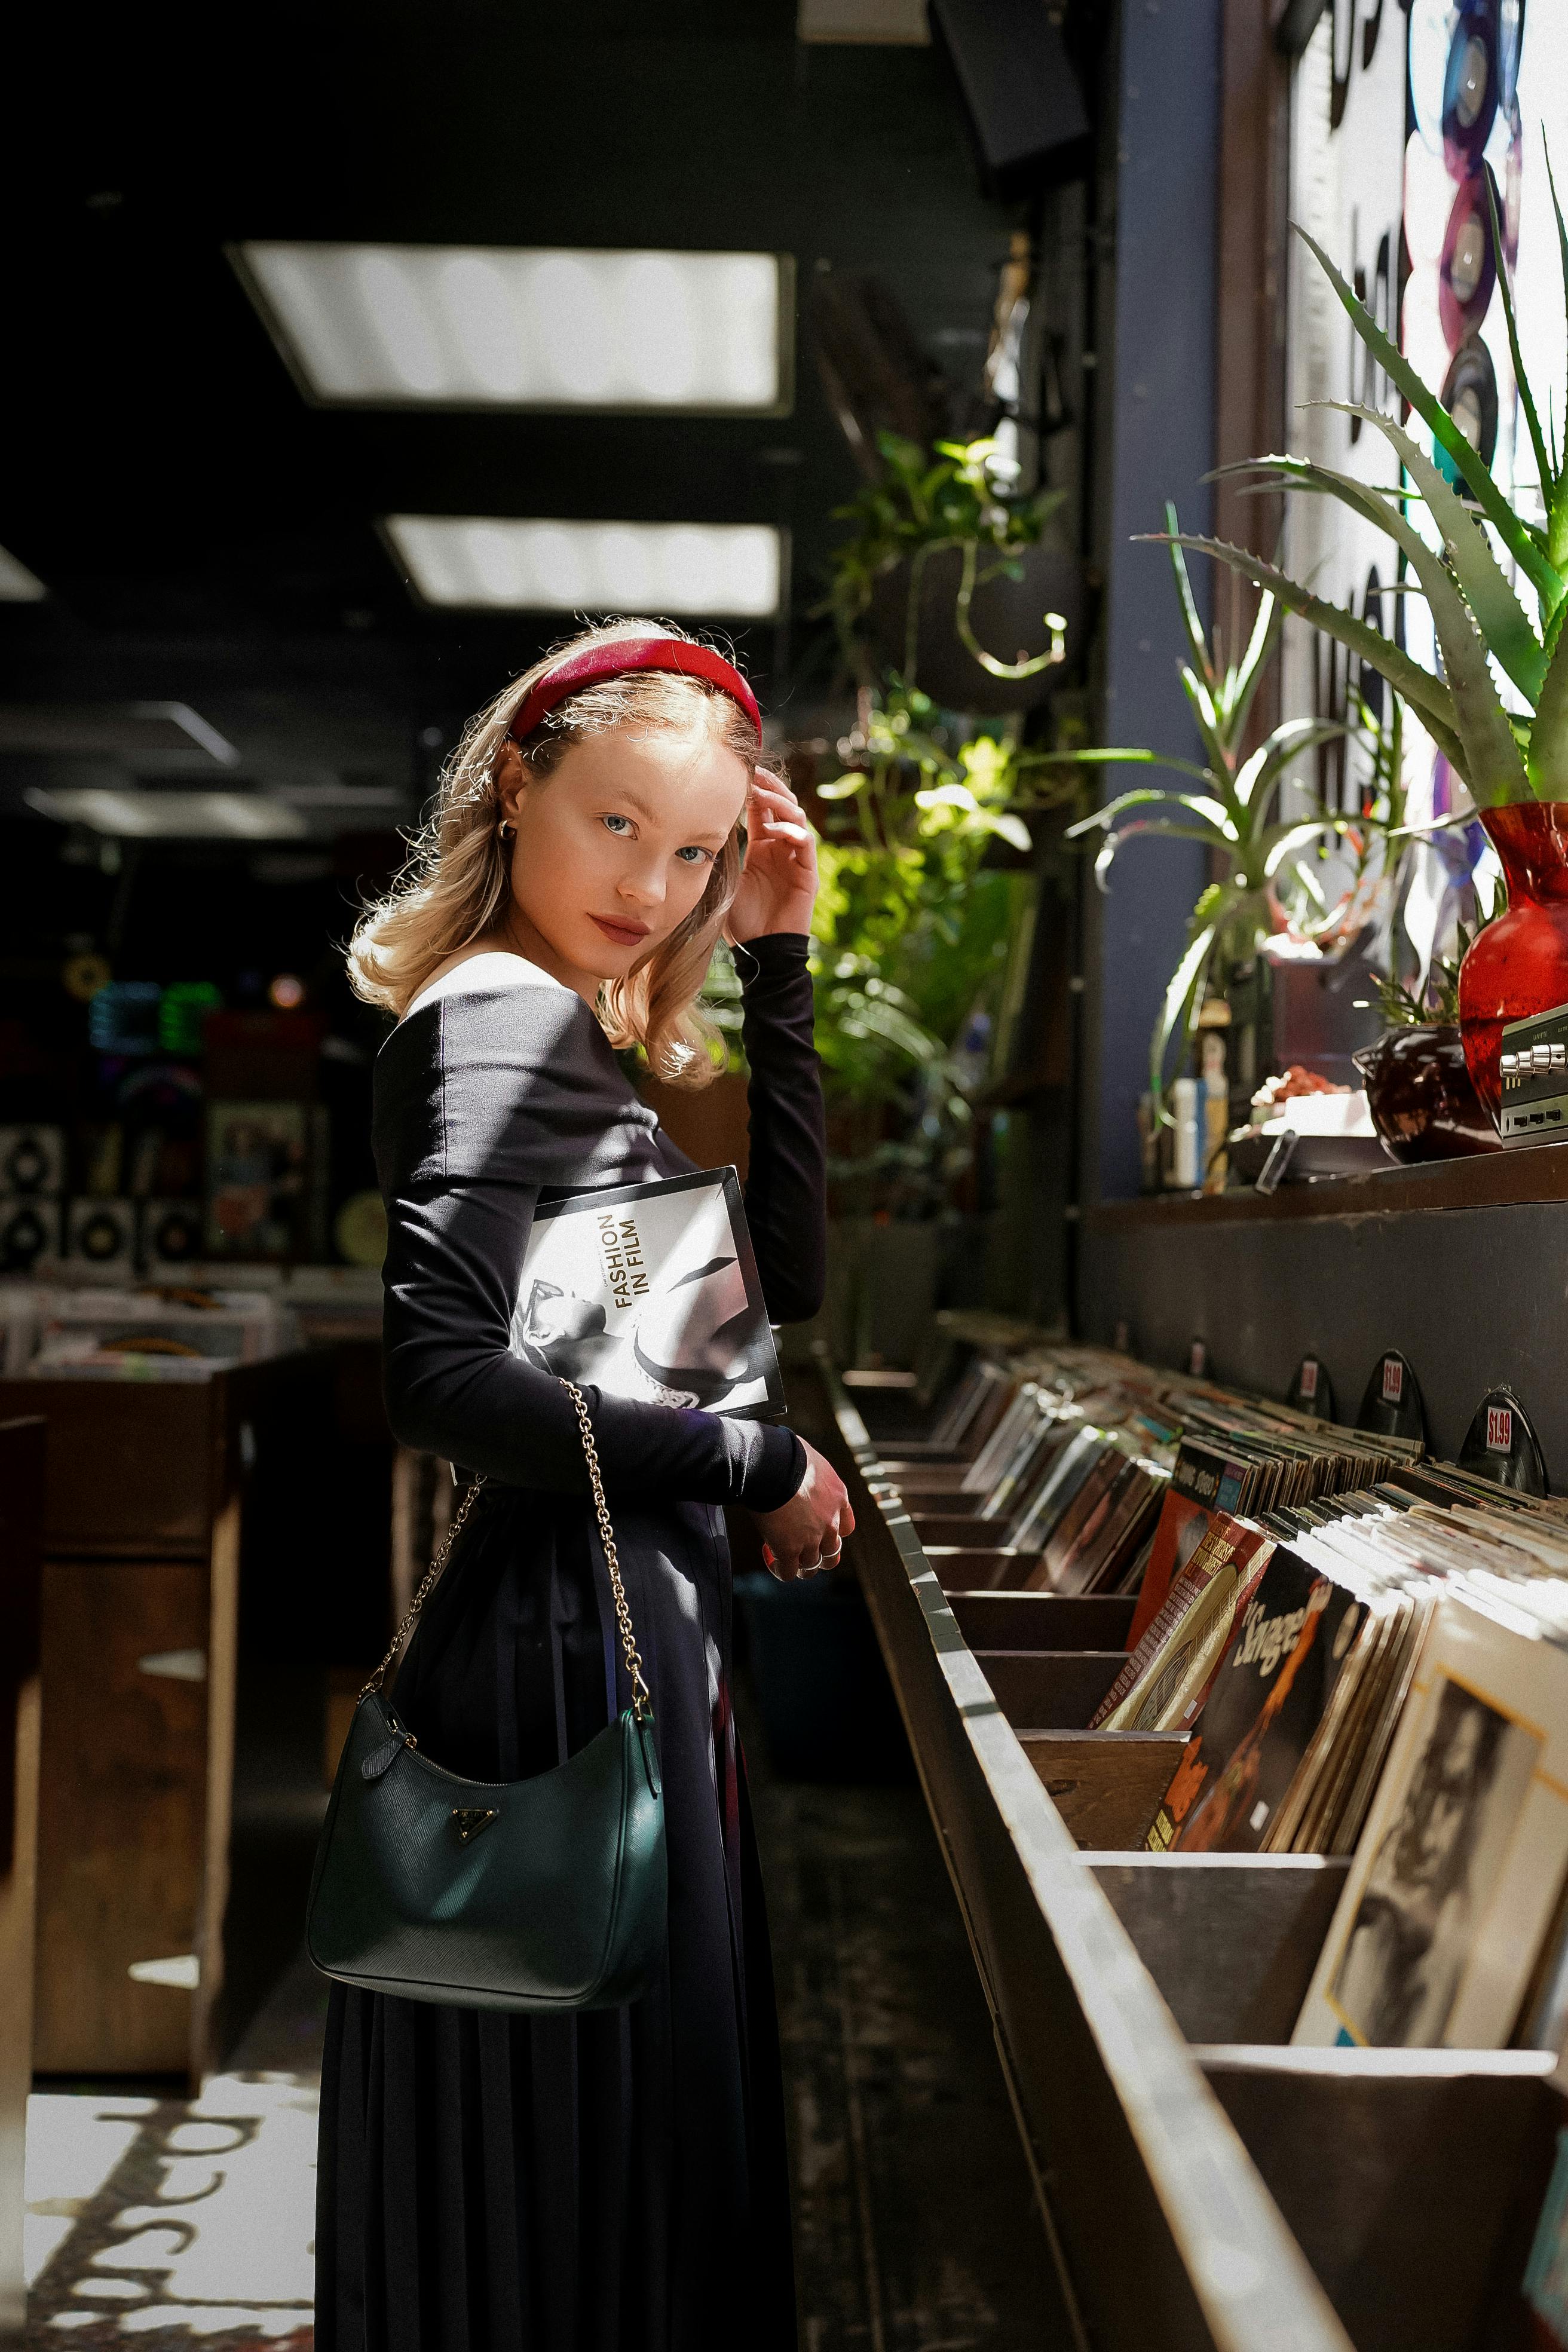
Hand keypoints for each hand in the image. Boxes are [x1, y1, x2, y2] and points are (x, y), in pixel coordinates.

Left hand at [725, 769, 818, 942]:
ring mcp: (796, 859)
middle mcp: (781, 848)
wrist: (762, 951)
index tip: (738, 773)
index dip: (753, 788)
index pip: (762, 808)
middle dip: (769, 787)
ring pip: (796, 818)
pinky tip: (774, 830)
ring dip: (781, 803)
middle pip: (782, 805)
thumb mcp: (725, 880)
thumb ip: (720, 854)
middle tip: (754, 772)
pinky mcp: (807, 874)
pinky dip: (792, 833)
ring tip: (763, 793)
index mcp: (762, 847)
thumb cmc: (741, 922)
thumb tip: (697, 827)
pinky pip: (805, 844)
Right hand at [749, 1438, 855, 1581]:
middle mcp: (830, 1523)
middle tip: (802, 1550)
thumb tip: (799, 1465)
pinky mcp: (789, 1549)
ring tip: (785, 1559)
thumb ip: (812, 1474)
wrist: (773, 1465)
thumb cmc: (786, 1454)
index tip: (818, 1530)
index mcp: (838, 1499)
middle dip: (819, 1556)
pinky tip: (771, 1560)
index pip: (845, 1528)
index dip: (832, 1533)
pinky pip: (788, 1572)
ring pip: (811, 1567)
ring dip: (799, 1566)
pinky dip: (780, 1570)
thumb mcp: (812, 1461)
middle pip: (832, 1553)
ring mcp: (811, 1539)